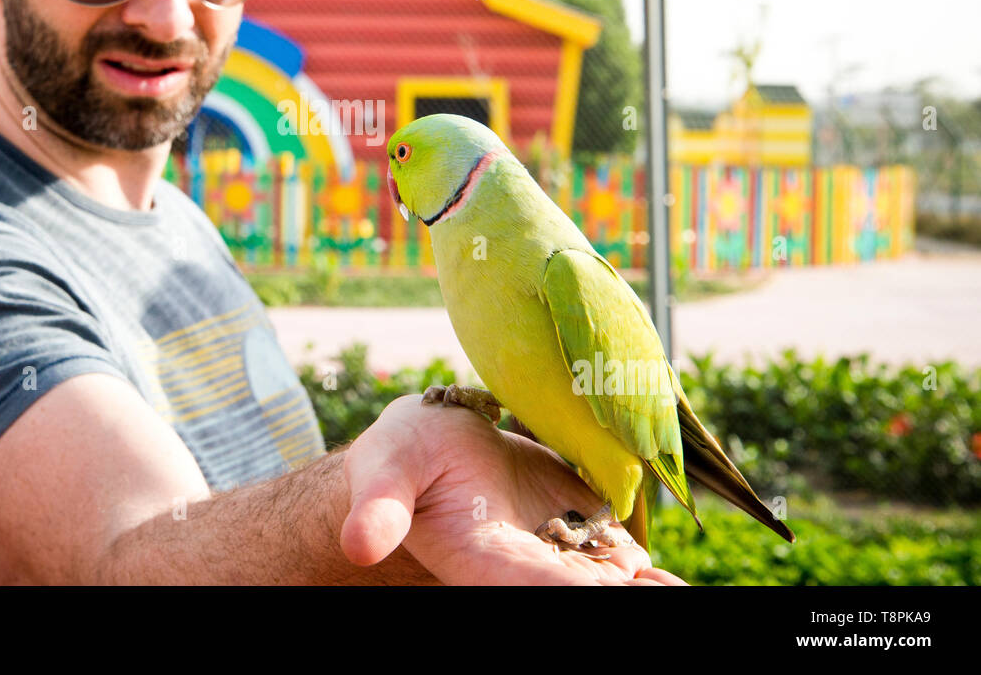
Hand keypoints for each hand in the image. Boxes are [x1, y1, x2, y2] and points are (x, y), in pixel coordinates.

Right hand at [339, 394, 686, 585]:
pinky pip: (618, 549)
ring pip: (605, 576)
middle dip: (615, 591)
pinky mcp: (577, 522)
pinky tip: (672, 575)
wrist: (430, 445)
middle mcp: (525, 564)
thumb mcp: (386, 470)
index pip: (528, 583)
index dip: (561, 588)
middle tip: (665, 593)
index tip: (601, 588)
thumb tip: (360, 544)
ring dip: (640, 585)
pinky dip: (646, 568)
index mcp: (481, 558)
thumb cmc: (398, 457)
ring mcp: (555, 547)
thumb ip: (380, 508)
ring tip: (678, 589)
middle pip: (577, 587)